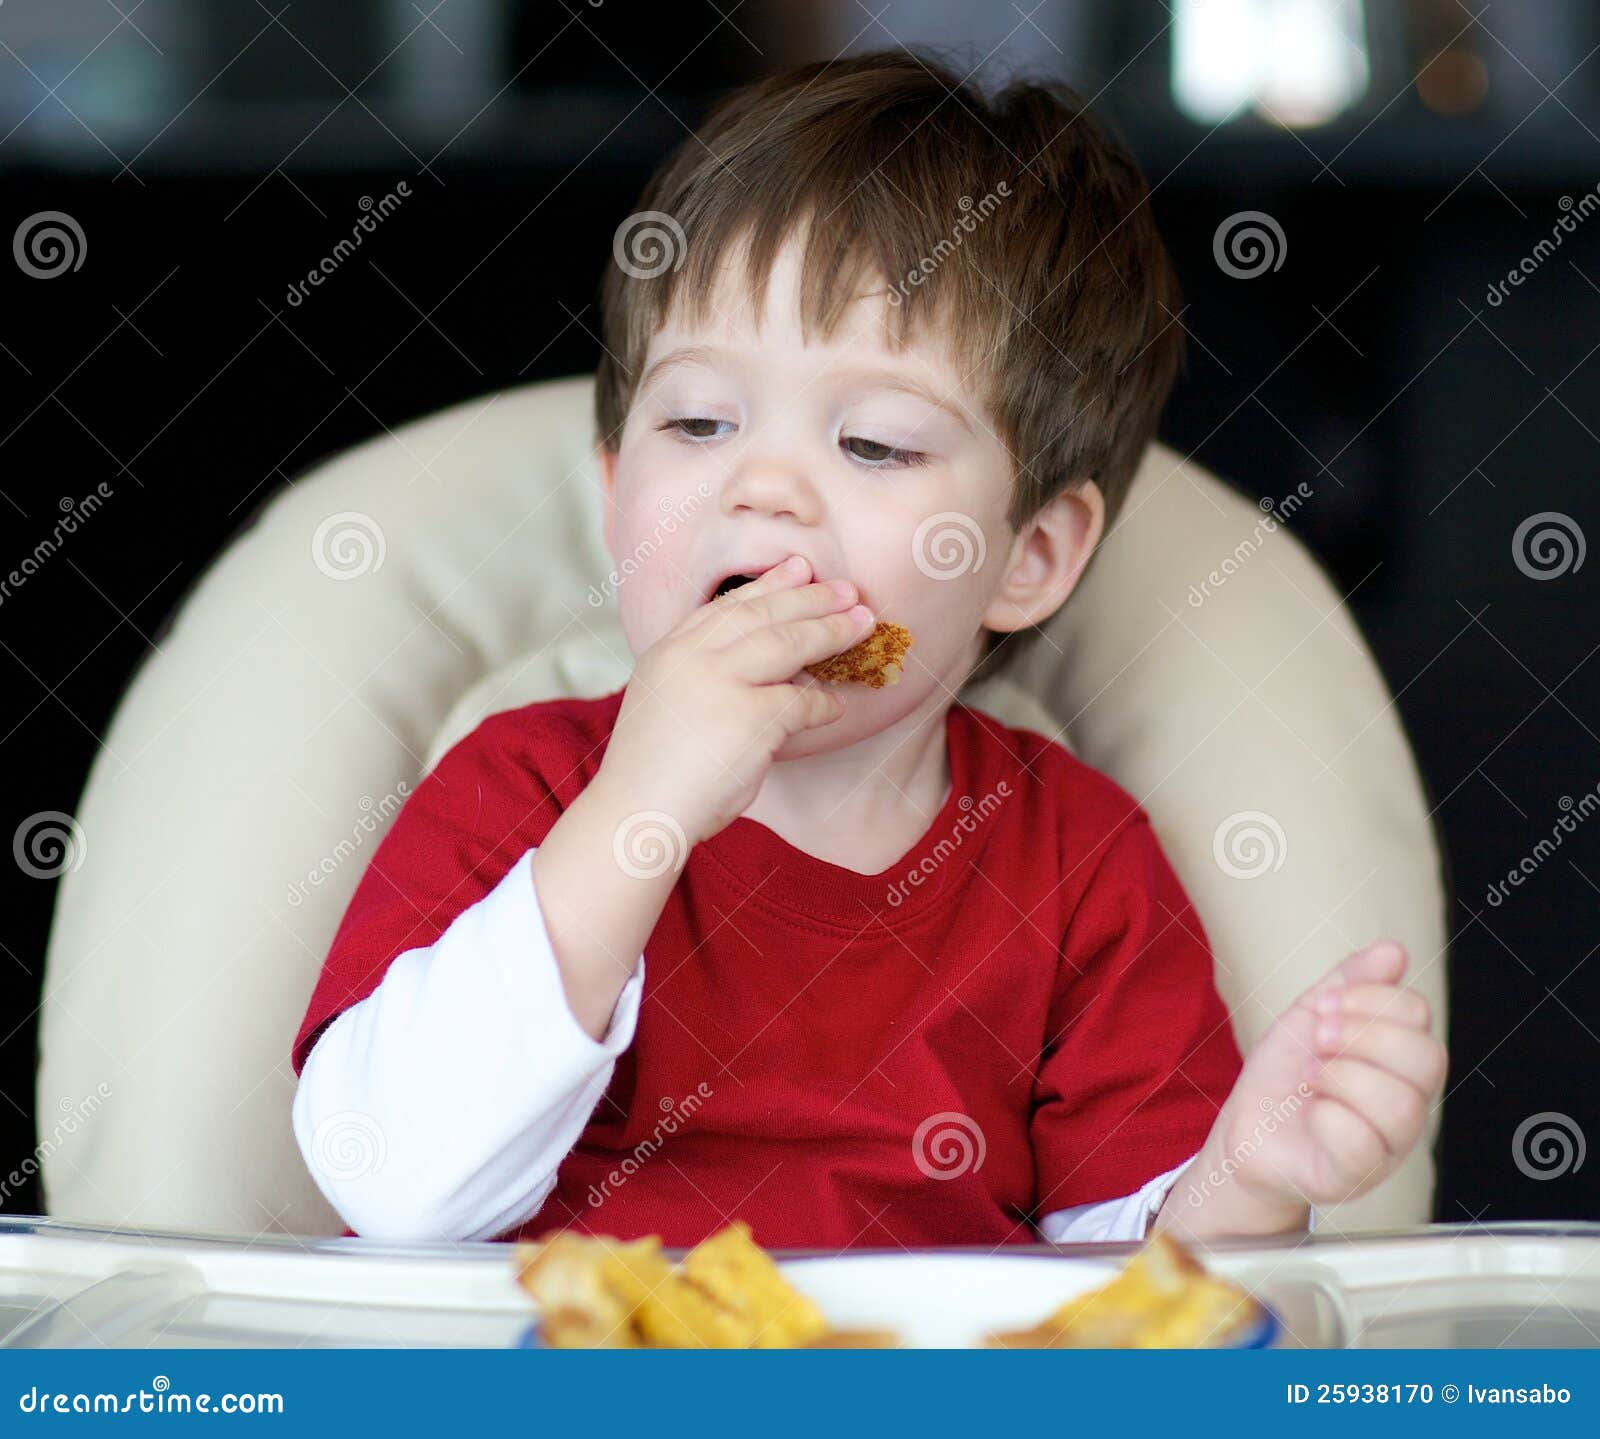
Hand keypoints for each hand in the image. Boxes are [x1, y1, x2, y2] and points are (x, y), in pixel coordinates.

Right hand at [597, 555, 872, 847]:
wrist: (637, 814)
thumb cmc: (653, 773)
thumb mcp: (665, 703)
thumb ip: (702, 675)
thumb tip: (768, 666)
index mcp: (668, 652)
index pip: (725, 607)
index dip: (767, 586)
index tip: (798, 568)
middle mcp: (691, 657)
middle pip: (760, 614)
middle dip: (809, 597)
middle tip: (846, 589)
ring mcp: (719, 683)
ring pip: (787, 643)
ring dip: (830, 631)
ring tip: (862, 622)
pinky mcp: (749, 716)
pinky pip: (801, 701)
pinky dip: (823, 703)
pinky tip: (838, 705)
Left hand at [1195, 941, 1446, 1226]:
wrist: (1247, 1130)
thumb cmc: (1288, 1077)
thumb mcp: (1313, 1016)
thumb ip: (1352, 983)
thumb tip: (1393, 950)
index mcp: (1399, 1060)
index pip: (1418, 1015)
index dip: (1370, 999)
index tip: (1323, 1006)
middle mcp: (1407, 1103)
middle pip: (1426, 1058)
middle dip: (1362, 1035)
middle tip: (1318, 1038)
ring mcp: (1387, 1144)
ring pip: (1400, 1105)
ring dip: (1342, 1077)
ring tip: (1312, 1077)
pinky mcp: (1355, 1175)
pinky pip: (1362, 1144)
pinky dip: (1328, 1117)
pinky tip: (1311, 1112)